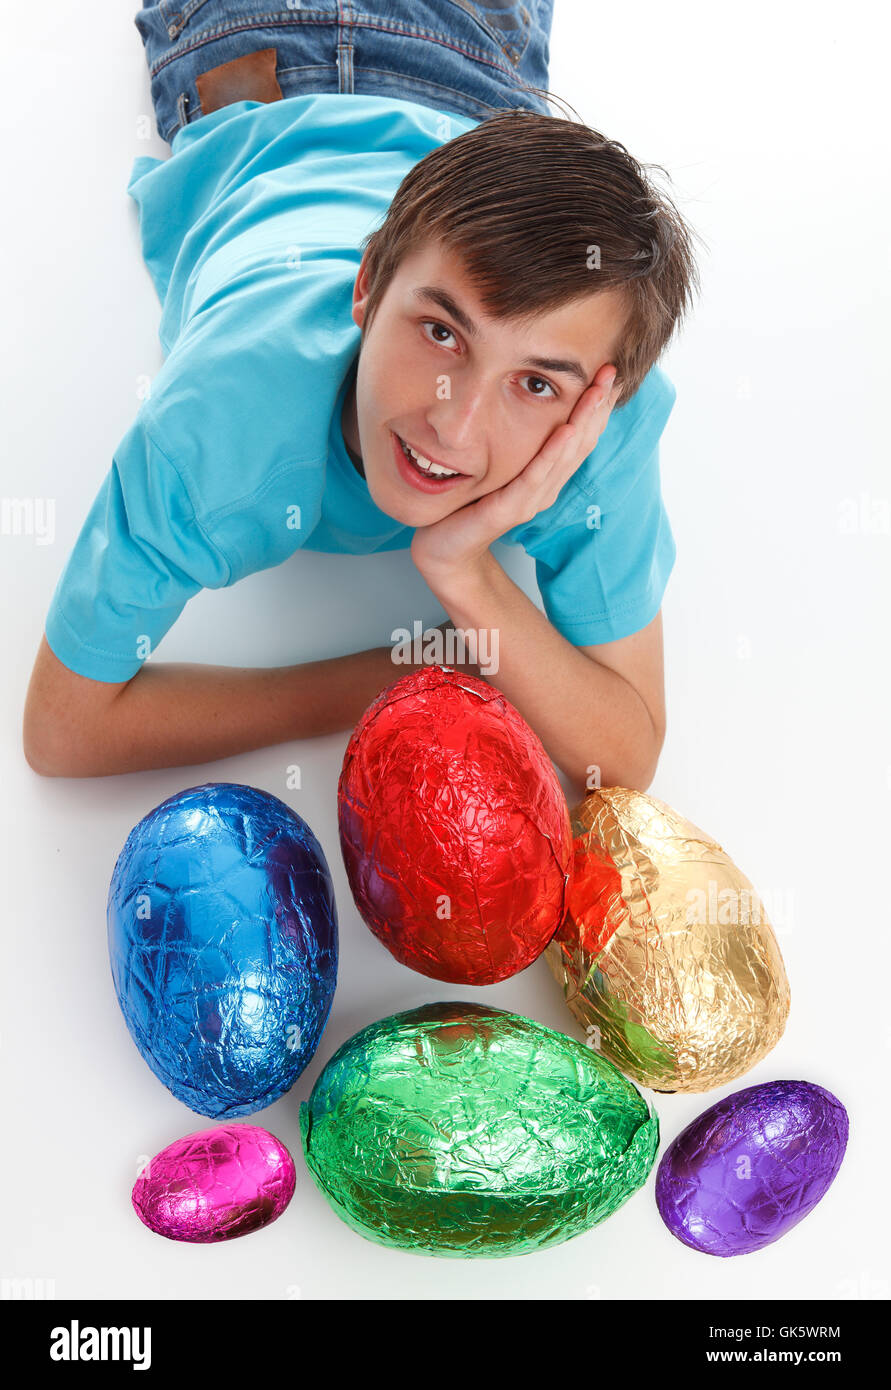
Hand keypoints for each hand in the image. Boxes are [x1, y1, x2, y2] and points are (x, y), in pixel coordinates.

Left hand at [410, 365, 621, 590]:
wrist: (445, 551)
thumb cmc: (467, 508)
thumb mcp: (496, 469)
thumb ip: (515, 446)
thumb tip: (521, 406)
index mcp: (545, 478)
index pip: (579, 437)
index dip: (596, 406)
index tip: (610, 373)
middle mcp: (545, 488)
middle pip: (580, 442)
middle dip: (597, 406)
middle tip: (613, 372)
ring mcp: (530, 500)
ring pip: (565, 456)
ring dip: (583, 421)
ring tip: (598, 392)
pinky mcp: (510, 509)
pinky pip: (535, 477)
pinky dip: (552, 453)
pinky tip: (566, 431)